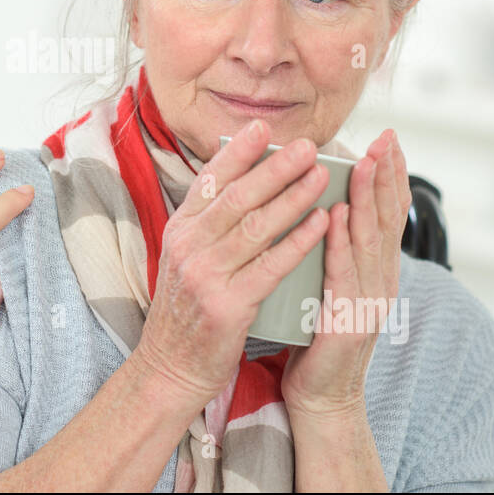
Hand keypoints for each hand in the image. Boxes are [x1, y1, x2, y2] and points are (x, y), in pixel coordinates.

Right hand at [131, 120, 333, 409]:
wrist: (171, 367)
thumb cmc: (189, 309)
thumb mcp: (186, 258)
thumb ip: (208, 223)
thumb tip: (242, 182)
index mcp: (180, 230)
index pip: (210, 180)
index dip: (238, 152)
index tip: (263, 127)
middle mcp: (189, 246)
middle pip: (237, 197)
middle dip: (275, 167)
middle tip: (308, 145)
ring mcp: (206, 275)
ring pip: (256, 226)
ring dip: (293, 197)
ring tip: (322, 176)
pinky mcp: (228, 305)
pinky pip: (271, 265)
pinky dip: (299, 241)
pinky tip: (321, 224)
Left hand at [281, 130, 408, 417]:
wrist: (320, 399)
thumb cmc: (316, 337)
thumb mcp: (333, 286)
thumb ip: (337, 251)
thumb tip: (329, 204)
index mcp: (377, 272)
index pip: (389, 216)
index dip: (392, 177)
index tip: (388, 141)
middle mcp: (380, 283)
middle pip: (388, 221)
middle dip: (387, 177)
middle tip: (385, 140)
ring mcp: (367, 304)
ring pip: (370, 241)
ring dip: (367, 200)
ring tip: (364, 163)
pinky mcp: (346, 323)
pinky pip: (342, 274)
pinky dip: (340, 242)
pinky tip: (336, 215)